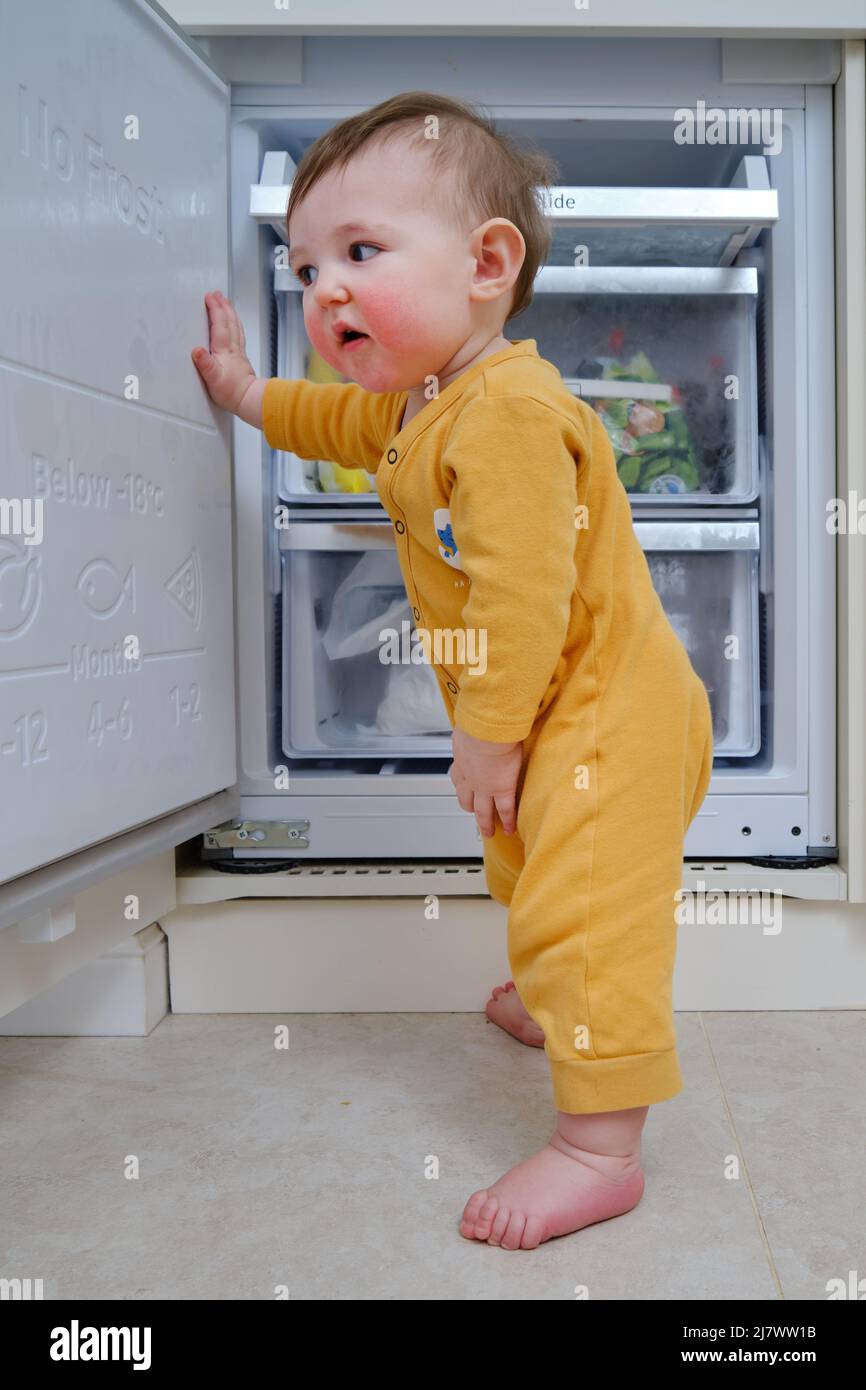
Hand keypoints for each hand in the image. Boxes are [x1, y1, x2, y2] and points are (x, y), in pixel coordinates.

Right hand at [191, 290, 257, 414]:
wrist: (249, 400)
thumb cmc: (231, 392)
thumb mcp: (213, 379)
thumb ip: (205, 364)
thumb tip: (196, 350)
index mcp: (224, 351)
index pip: (219, 324)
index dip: (215, 309)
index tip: (209, 297)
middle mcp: (233, 349)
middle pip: (229, 321)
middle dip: (222, 305)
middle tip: (217, 294)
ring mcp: (238, 352)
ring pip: (236, 326)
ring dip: (230, 313)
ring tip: (225, 303)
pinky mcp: (241, 358)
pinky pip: (239, 335)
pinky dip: (235, 325)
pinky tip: (234, 325)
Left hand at [449, 726, 522, 837]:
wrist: (487, 733)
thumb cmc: (478, 724)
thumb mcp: (467, 727)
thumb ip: (469, 729)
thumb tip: (469, 721)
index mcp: (461, 762)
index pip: (458, 779)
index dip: (461, 787)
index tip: (464, 790)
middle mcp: (469, 779)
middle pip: (466, 800)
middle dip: (470, 808)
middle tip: (474, 814)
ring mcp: (485, 787)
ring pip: (483, 811)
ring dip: (485, 823)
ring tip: (489, 831)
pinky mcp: (502, 790)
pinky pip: (505, 810)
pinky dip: (508, 822)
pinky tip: (510, 829)